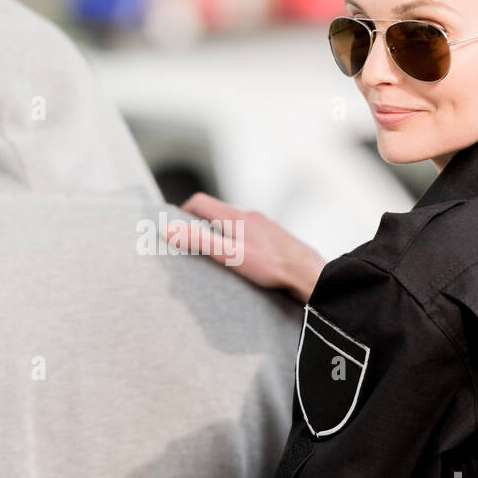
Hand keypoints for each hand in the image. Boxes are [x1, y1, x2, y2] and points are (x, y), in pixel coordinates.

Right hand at [162, 193, 324, 303]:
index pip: (200, 202)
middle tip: (190, 244)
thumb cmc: (272, 267)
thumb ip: (199, 241)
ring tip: (215, 255)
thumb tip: (168, 229)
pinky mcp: (275, 238)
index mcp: (236, 218)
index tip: (174, 227)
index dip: (182, 212)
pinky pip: (250, 235)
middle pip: (217, 213)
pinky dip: (240, 242)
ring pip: (235, 225)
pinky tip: (244, 261)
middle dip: (200, 225)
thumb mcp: (230, 255)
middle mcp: (250, 217)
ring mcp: (265, 226)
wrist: (310, 275)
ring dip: (221, 234)